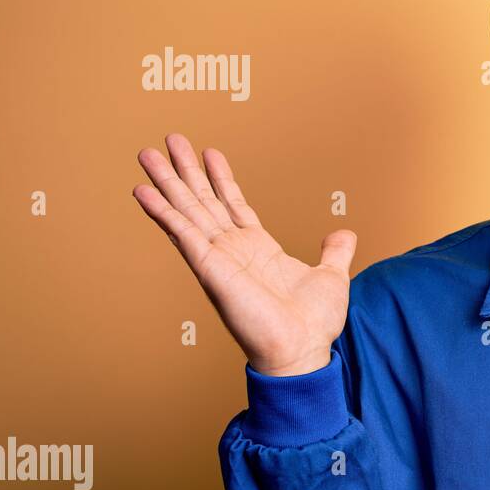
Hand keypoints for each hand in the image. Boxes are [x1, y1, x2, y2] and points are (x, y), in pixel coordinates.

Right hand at [132, 133, 356, 375]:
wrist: (302, 350)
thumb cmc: (313, 324)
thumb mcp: (331, 276)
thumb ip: (335, 252)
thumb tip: (345, 234)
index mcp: (258, 248)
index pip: (234, 204)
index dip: (221, 178)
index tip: (209, 152)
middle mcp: (233, 250)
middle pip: (203, 200)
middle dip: (186, 171)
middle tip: (168, 140)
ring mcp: (218, 258)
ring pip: (187, 211)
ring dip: (166, 183)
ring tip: (146, 154)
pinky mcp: (210, 268)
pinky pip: (182, 234)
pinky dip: (162, 213)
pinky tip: (143, 192)